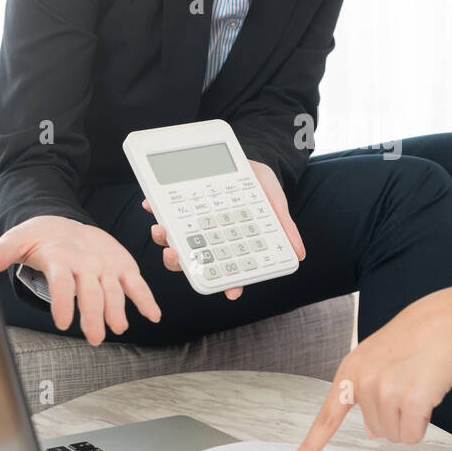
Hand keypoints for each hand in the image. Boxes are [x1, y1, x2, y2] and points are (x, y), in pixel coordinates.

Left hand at [0, 215, 161, 344]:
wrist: (65, 220)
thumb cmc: (42, 236)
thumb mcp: (18, 240)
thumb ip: (2, 252)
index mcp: (61, 257)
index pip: (62, 282)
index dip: (63, 302)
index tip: (62, 323)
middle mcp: (86, 261)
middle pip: (91, 290)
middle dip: (94, 315)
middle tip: (94, 338)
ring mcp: (106, 263)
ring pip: (114, 289)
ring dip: (118, 309)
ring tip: (118, 328)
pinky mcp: (121, 264)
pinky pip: (136, 282)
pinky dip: (146, 298)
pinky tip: (152, 315)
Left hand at [143, 158, 305, 299]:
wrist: (246, 158)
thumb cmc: (261, 186)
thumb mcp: (275, 203)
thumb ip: (284, 226)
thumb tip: (300, 254)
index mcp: (231, 244)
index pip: (227, 270)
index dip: (226, 284)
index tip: (228, 292)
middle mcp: (208, 238)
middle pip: (192, 260)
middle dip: (180, 262)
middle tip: (176, 254)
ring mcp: (191, 223)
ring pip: (174, 240)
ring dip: (163, 239)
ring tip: (160, 229)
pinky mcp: (179, 204)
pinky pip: (163, 211)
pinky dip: (155, 210)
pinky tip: (151, 204)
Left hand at [289, 287, 451, 450]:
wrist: (447, 320)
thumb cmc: (417, 336)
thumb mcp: (380, 359)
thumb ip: (367, 392)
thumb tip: (370, 430)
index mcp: (351, 371)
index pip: (327, 416)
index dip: (311, 446)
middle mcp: (363, 382)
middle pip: (375, 431)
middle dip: (395, 416)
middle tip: (409, 385)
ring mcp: (385, 391)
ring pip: (395, 435)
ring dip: (411, 419)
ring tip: (419, 385)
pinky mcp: (411, 400)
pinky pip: (413, 435)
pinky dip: (423, 423)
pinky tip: (428, 395)